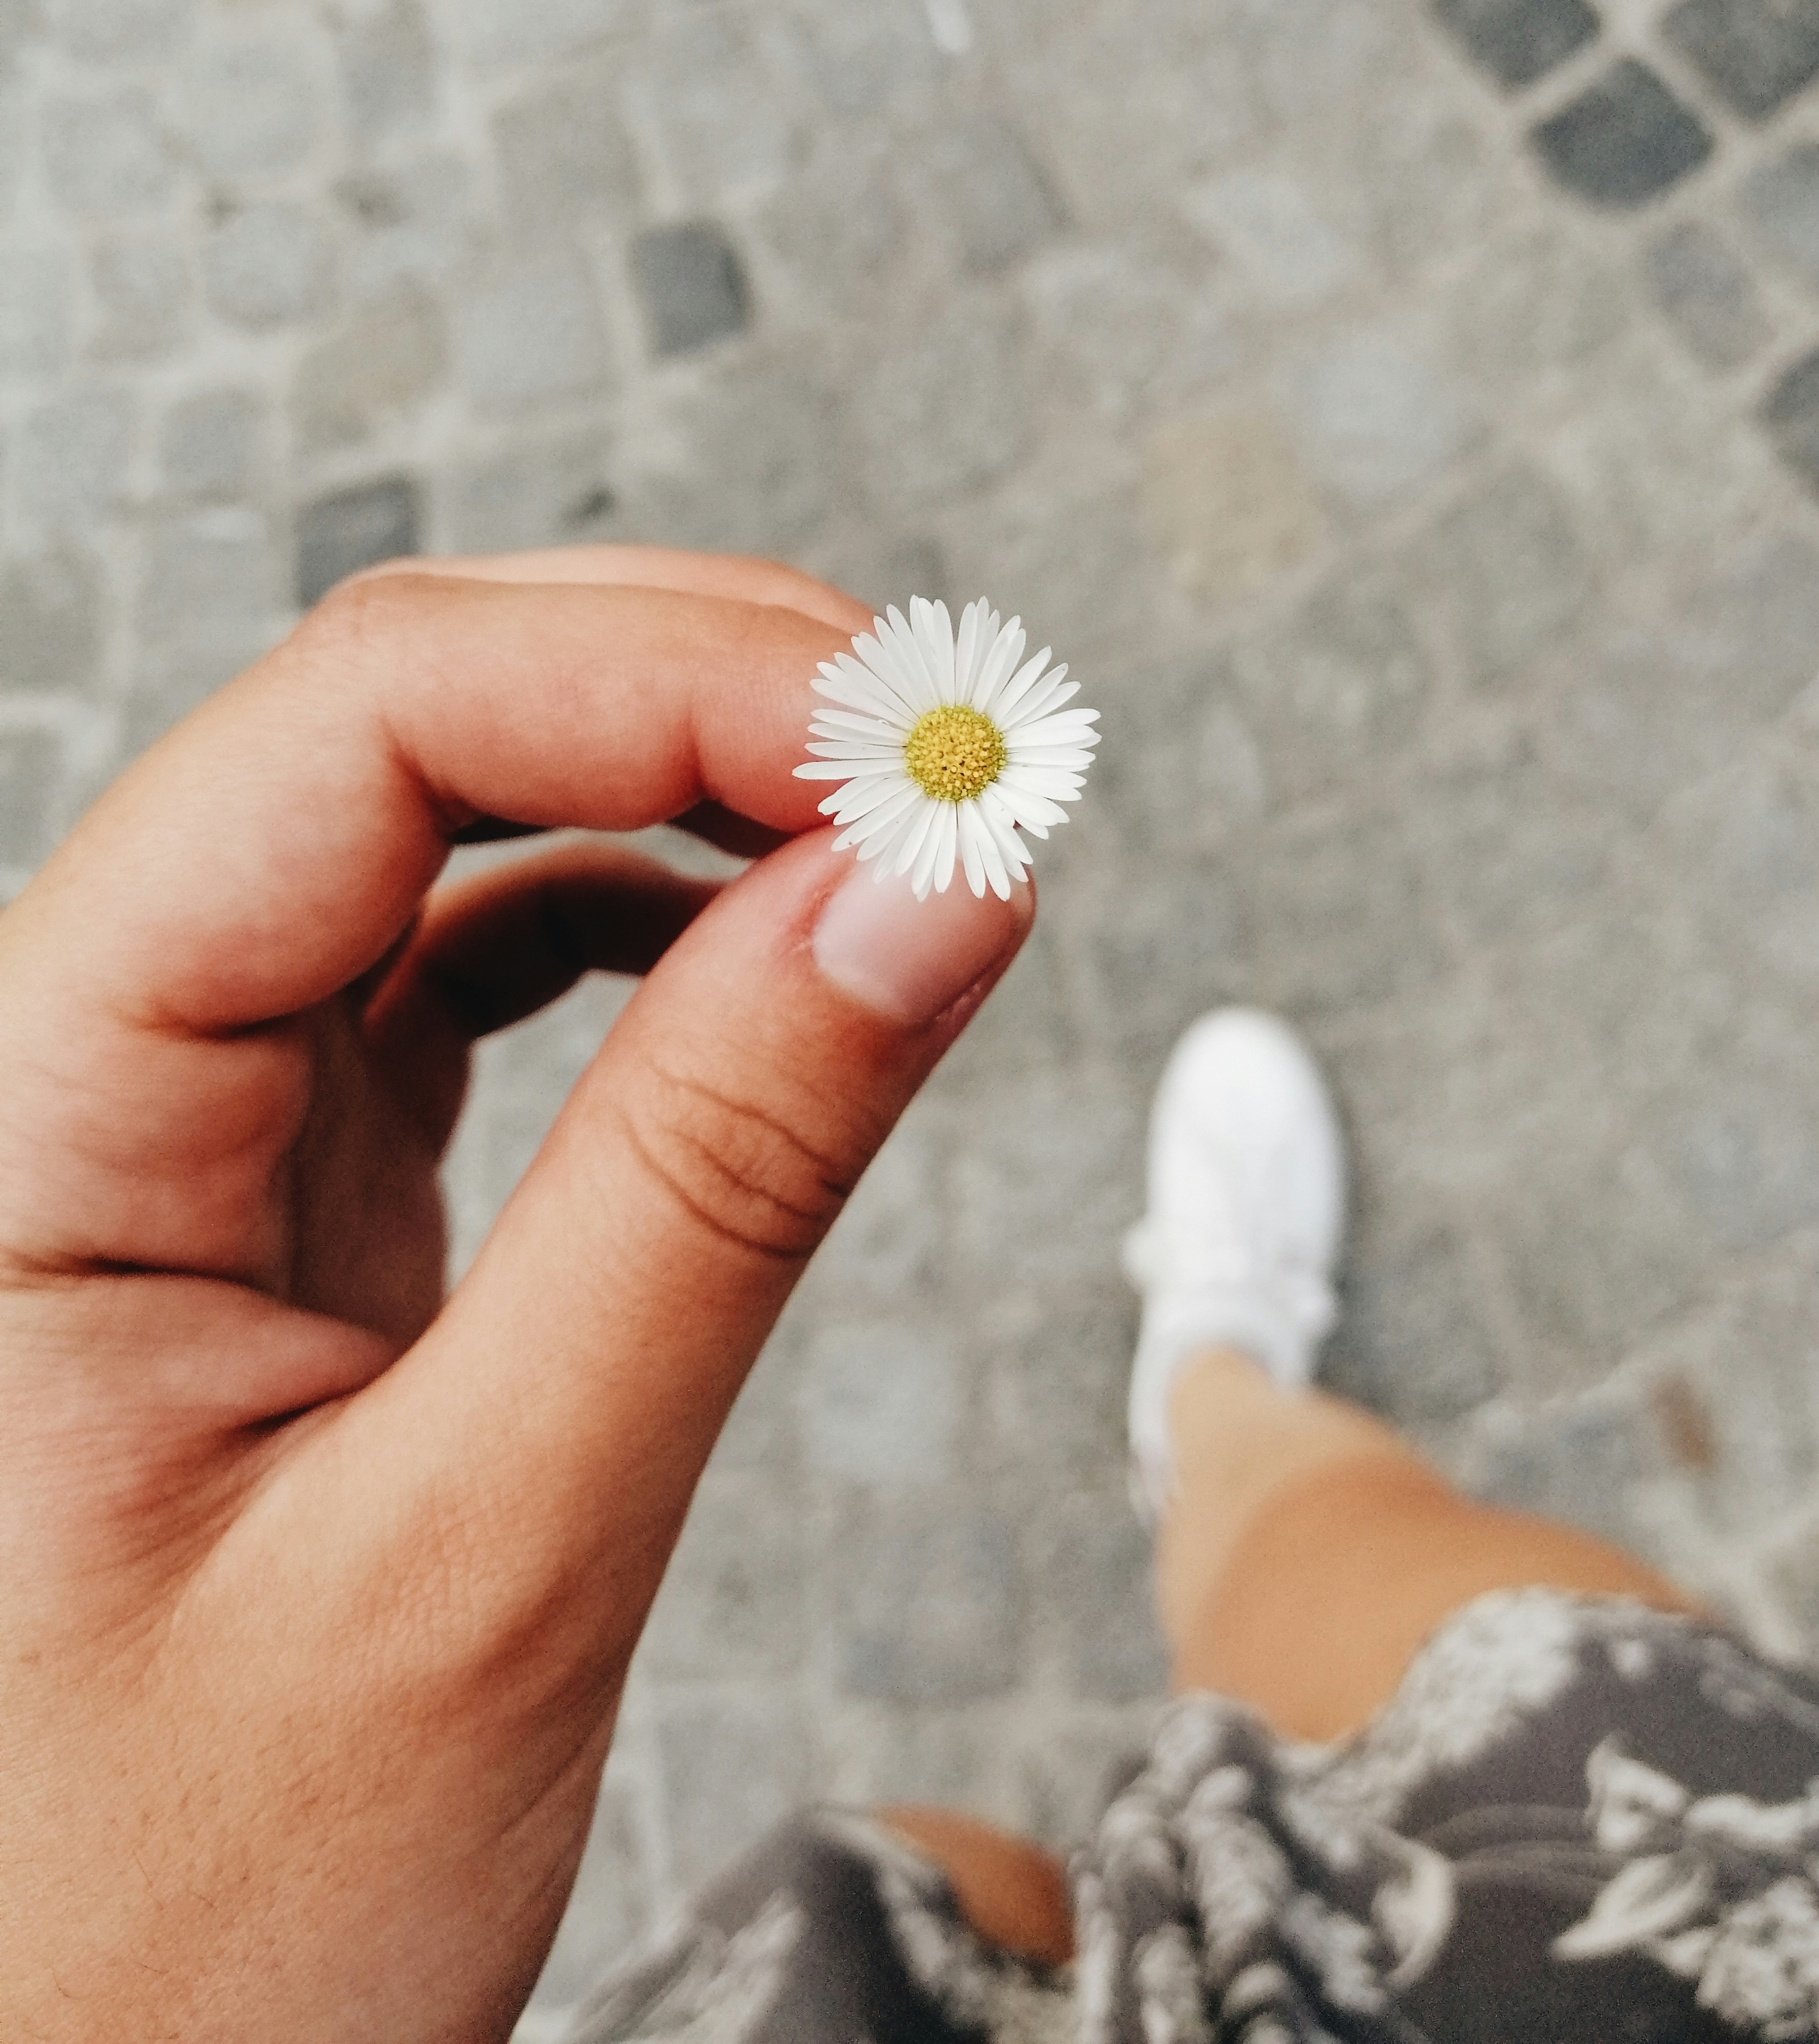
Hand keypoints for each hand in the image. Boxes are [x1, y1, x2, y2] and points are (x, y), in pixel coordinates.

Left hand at [0, 547, 1030, 2040]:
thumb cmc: (157, 1955)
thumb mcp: (478, 1569)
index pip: (357, 725)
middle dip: (694, 693)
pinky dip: (644, 923)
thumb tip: (932, 885)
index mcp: (13, 1113)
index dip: (664, 674)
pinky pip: (455, 966)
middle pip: (395, 722)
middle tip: (953, 761)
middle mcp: (66, 1065)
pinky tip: (763, 948)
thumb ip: (713, 1190)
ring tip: (891, 834)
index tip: (924, 747)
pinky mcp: (268, 1184)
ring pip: (436, 822)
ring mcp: (170, 1116)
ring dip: (682, 784)